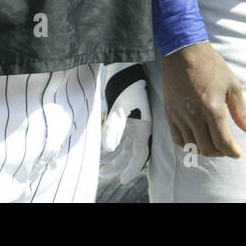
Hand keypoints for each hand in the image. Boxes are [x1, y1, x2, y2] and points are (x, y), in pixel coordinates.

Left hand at [100, 62, 150, 182]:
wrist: (123, 66)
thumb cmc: (126, 84)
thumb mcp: (120, 106)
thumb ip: (114, 127)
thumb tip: (107, 149)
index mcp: (144, 126)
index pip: (140, 155)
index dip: (131, 169)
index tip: (122, 180)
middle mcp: (139, 127)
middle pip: (131, 154)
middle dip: (119, 165)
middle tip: (105, 174)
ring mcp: (131, 123)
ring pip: (124, 147)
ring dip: (114, 157)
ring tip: (101, 167)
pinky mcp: (123, 117)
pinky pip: (118, 137)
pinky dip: (110, 145)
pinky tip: (101, 151)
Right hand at [160, 41, 245, 158]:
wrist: (184, 52)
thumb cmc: (212, 66)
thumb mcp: (233, 86)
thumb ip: (241, 112)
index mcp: (213, 109)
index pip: (222, 142)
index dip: (232, 152)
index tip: (238, 153)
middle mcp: (195, 116)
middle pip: (207, 148)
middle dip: (220, 153)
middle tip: (227, 148)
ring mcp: (179, 116)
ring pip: (192, 146)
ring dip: (205, 149)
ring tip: (213, 143)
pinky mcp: (169, 113)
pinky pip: (177, 139)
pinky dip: (188, 144)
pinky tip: (196, 139)